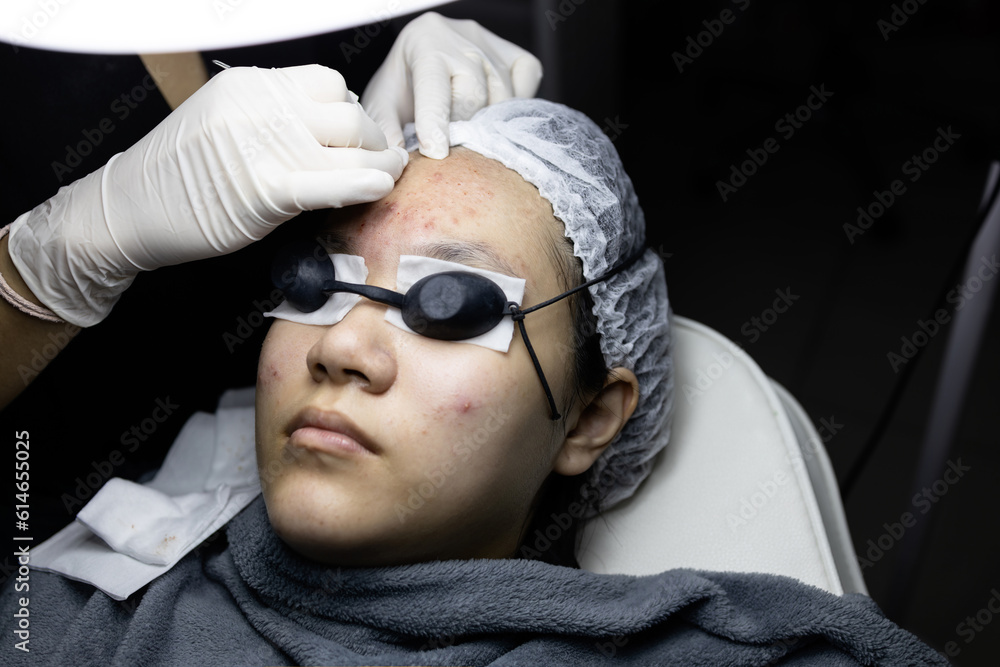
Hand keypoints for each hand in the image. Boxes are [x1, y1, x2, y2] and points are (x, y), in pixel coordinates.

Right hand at [8, 65, 406, 326]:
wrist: (129, 208)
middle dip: (372, 137)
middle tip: (378, 160)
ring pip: (351, 139)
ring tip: (384, 175)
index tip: (357, 136)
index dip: (352, 110)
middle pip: (348, 109)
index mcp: (251, 84)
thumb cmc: (181, 174)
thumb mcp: (227, 123)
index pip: (328, 83)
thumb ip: (276, 117)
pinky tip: (381, 186)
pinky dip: (365, 182)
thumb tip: (335, 126)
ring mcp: (265, 145)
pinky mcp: (267, 189)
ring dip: (379, 160)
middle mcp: (261, 105)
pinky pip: (332, 181)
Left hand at [361, 12, 542, 158]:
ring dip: (487, 123)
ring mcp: (493, 47)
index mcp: (424, 45)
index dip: (435, 123)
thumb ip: (386, 128)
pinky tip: (491, 111)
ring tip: (469, 127)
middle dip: (461, 128)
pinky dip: (513, 107)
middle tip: (451, 141)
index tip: (435, 153)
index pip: (434, 88)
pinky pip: (526, 86)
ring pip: (501, 98)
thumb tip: (397, 158)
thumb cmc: (404, 81)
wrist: (426, 50)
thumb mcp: (383, 101)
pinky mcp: (518, 56)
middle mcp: (461, 40)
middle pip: (472, 96)